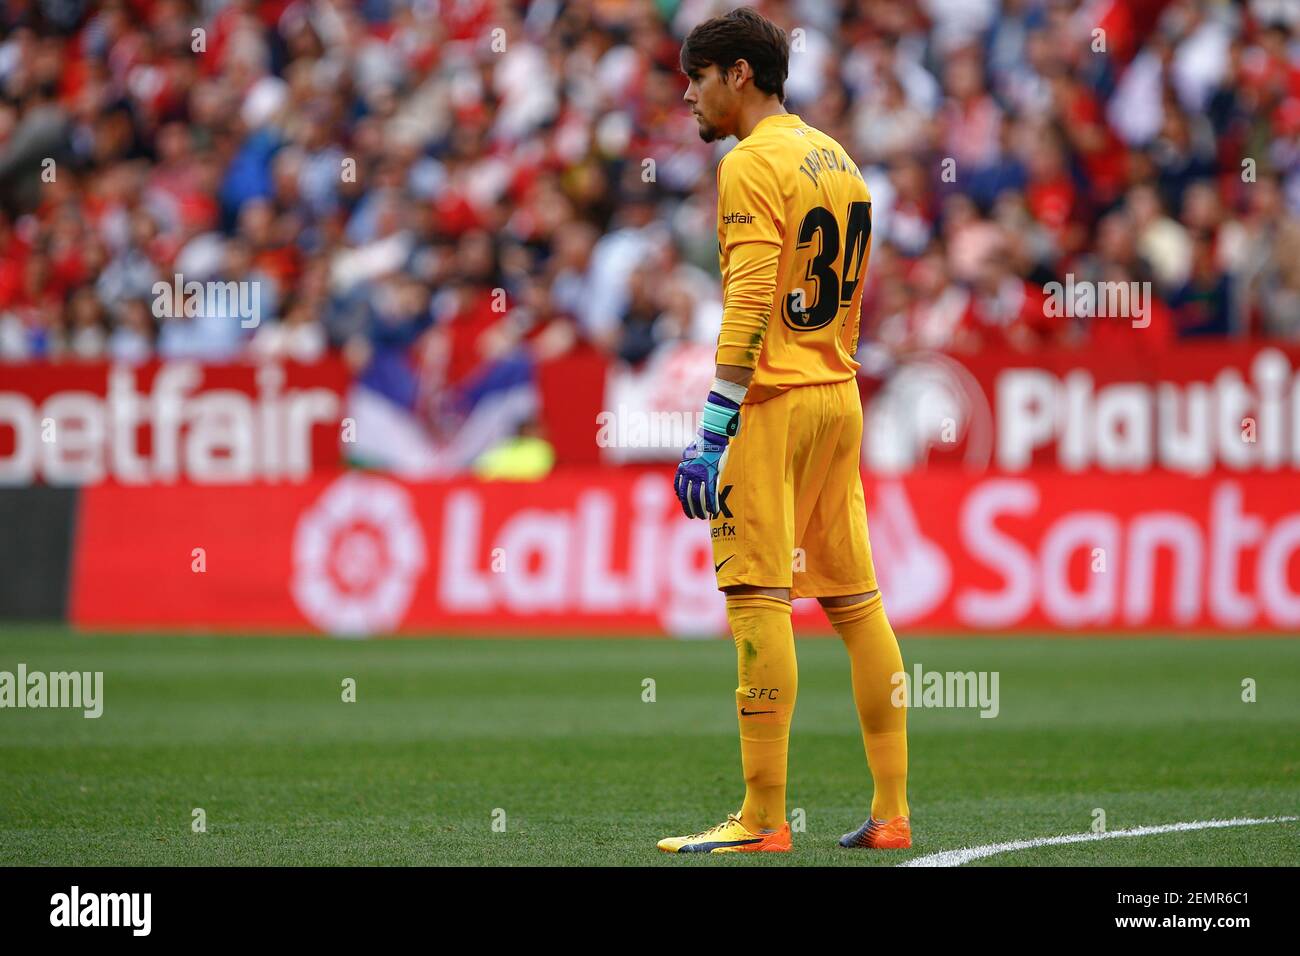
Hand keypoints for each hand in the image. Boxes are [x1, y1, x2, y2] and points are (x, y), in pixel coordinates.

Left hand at [673, 389, 741, 518]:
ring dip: (700, 509)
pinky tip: (714, 510)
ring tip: (703, 516)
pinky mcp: (711, 475)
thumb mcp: (692, 449)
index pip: (680, 488)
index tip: (686, 507)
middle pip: (688, 495)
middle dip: (690, 508)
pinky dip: (712, 503)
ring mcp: (699, 474)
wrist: (712, 435)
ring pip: (698, 497)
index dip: (683, 499)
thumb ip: (689, 458)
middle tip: (694, 516)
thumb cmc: (704, 441)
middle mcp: (689, 473)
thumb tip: (686, 459)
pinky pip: (711, 493)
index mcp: (684, 468)